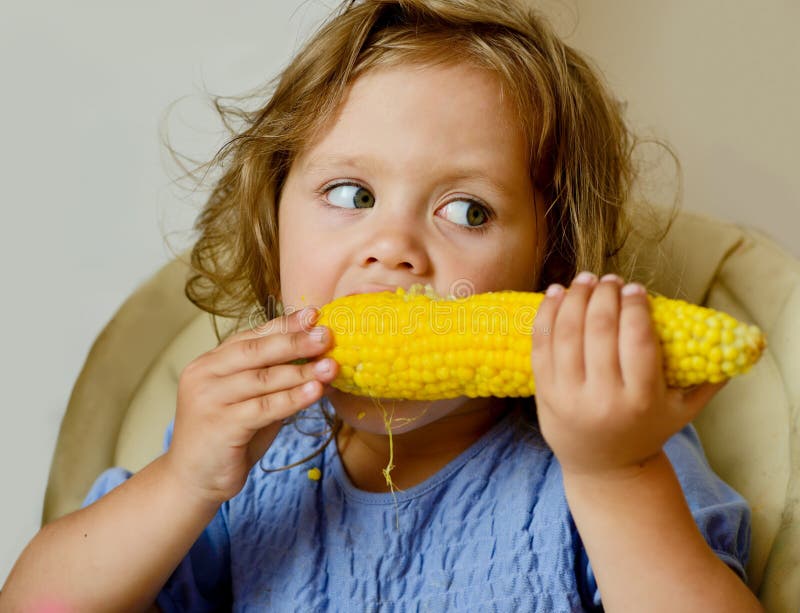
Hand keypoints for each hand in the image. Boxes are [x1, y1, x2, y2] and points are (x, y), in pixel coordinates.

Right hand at [165, 307, 338, 504]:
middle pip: (256, 350)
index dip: (284, 324)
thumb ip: (275, 381)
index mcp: (210, 362)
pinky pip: (264, 407)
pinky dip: (294, 398)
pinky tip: (316, 391)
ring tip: (331, 366)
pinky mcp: (220, 425)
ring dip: (301, 371)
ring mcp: (209, 399)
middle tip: (326, 336)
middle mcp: (205, 375)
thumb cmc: (227, 438)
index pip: (251, 336)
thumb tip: (320, 361)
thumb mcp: (250, 402)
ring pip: (263, 378)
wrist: (192, 481)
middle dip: (295, 341)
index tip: (314, 315)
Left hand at [530, 272, 726, 477]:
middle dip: (604, 295)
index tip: (636, 288)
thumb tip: (739, 344)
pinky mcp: (545, 393)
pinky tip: (556, 294)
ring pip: (566, 333)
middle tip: (610, 279)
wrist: (604, 468)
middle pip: (599, 330)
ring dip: (574, 298)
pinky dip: (546, 315)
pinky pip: (541, 345)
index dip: (634, 308)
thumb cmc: (646, 431)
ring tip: (585, 280)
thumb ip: (708, 379)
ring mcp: (568, 396)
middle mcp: (603, 398)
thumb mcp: (682, 411)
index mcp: (641, 400)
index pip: (637, 341)